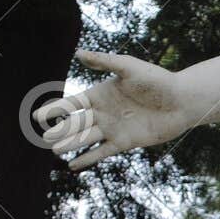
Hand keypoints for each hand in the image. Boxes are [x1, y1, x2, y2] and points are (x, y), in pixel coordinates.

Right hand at [33, 50, 193, 170]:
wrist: (182, 101)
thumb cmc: (158, 80)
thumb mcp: (129, 68)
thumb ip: (104, 61)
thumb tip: (78, 54)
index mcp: (101, 94)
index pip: (72, 104)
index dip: (55, 110)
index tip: (37, 116)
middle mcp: (104, 112)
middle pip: (76, 123)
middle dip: (60, 130)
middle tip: (44, 137)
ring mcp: (113, 128)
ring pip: (86, 138)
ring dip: (70, 144)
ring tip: (55, 150)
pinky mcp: (125, 142)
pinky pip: (102, 151)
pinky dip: (88, 158)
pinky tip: (73, 164)